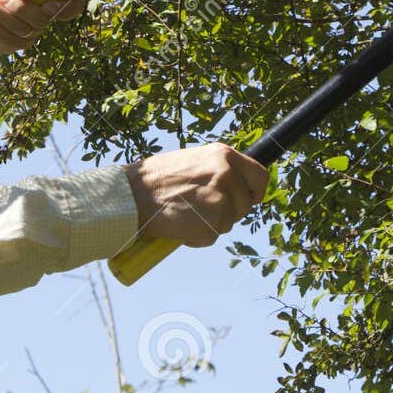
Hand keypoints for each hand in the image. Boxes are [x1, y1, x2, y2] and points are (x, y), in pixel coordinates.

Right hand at [122, 142, 269, 246]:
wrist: (134, 194)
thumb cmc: (156, 180)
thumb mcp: (192, 162)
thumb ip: (215, 171)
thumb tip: (232, 186)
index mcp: (224, 154)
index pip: (259, 175)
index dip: (255, 191)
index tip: (250, 199)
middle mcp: (228, 172)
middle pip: (245, 204)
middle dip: (228, 212)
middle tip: (200, 210)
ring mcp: (224, 196)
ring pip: (229, 222)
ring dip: (210, 224)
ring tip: (184, 214)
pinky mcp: (216, 219)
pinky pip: (213, 236)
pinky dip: (198, 237)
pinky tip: (180, 225)